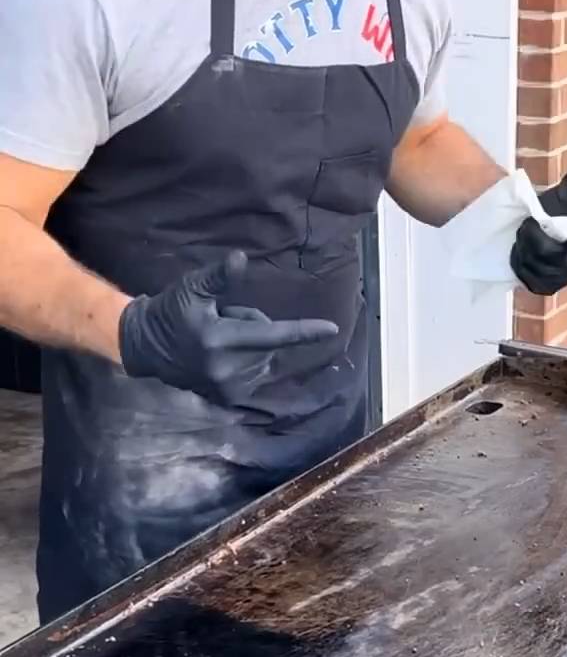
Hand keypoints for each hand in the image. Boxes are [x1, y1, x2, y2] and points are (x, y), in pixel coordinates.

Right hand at [118, 251, 337, 406]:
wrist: (145, 347)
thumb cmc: (172, 312)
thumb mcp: (193, 288)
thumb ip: (220, 277)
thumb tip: (241, 257)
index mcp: (220, 340)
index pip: (273, 334)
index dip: (304, 331)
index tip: (332, 329)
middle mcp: (227, 368)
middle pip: (269, 343)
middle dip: (256, 328)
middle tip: (224, 321)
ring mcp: (227, 387)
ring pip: (264, 360)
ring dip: (252, 348)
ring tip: (219, 341)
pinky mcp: (226, 399)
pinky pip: (257, 375)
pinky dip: (249, 364)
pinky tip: (222, 359)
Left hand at [510, 162, 566, 295]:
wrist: (540, 222)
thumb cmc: (555, 206)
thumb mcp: (564, 192)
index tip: (560, 255)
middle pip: (549, 260)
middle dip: (532, 240)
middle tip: (526, 223)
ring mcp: (561, 279)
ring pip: (535, 270)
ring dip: (523, 250)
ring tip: (523, 235)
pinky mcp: (544, 287)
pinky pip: (527, 280)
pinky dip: (519, 264)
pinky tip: (519, 251)